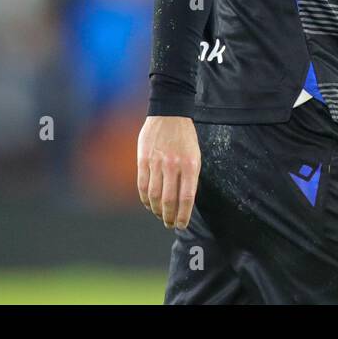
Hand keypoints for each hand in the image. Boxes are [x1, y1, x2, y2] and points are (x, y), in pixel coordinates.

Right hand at [137, 115, 200, 229]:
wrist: (170, 114)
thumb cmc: (185, 138)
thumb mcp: (195, 156)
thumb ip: (190, 178)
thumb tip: (184, 202)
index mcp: (191, 165)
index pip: (186, 198)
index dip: (183, 215)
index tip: (181, 225)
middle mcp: (173, 166)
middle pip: (169, 200)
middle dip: (169, 216)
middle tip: (170, 224)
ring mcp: (157, 163)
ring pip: (154, 195)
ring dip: (156, 210)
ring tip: (160, 215)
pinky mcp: (143, 159)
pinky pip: (142, 185)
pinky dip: (144, 199)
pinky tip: (148, 204)